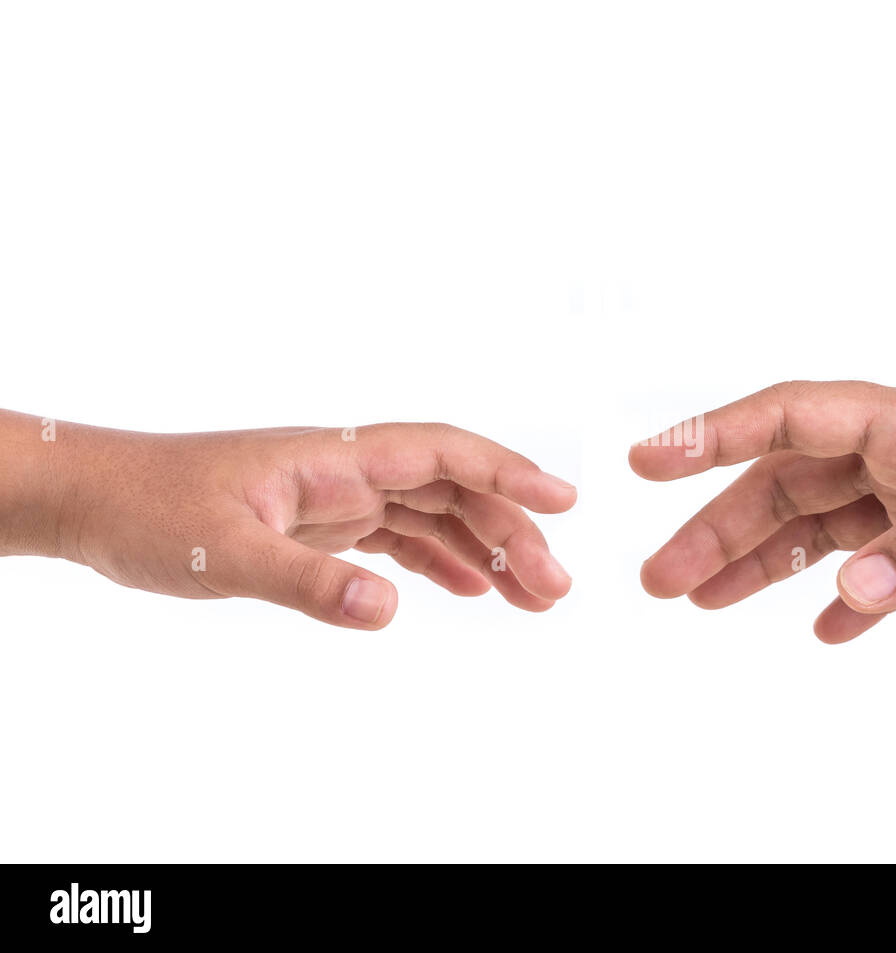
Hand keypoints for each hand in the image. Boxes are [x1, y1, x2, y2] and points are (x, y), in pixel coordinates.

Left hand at [1, 415, 575, 628]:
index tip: (563, 499)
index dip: (508, 470)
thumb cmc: (150, 510)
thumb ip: (306, 583)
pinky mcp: (325, 526)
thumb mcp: (222, 553)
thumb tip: (391, 609)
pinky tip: (473, 591)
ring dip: (488, 552)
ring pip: (436, 516)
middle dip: (512, 533)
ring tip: (535, 599)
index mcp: (337, 457)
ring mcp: (340, 497)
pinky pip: (402, 538)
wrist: (97, 503)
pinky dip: (443, 562)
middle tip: (554, 590)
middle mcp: (350, 470)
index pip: (443, 453)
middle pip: (455, 491)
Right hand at [630, 355, 895, 643]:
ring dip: (758, 564)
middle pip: (786, 488)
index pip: (792, 418)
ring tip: (700, 598)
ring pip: (820, 533)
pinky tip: (825, 628)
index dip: (714, 435)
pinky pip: (878, 578)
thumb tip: (851, 590)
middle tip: (660, 576)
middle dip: (718, 527)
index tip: (650, 460)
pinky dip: (845, 603)